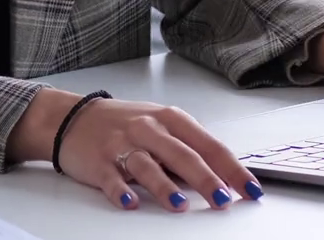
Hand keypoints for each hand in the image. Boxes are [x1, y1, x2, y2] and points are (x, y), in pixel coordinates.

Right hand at [9, 89, 261, 211]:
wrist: (73, 117)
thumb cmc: (124, 123)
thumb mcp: (160, 126)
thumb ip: (188, 149)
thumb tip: (223, 177)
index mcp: (171, 119)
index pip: (209, 145)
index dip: (232, 168)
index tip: (250, 189)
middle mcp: (149, 129)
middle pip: (182, 155)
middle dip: (205, 178)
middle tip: (222, 199)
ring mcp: (123, 144)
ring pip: (148, 165)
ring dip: (164, 186)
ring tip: (180, 205)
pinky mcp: (99, 162)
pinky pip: (111, 178)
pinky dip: (120, 192)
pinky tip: (130, 203)